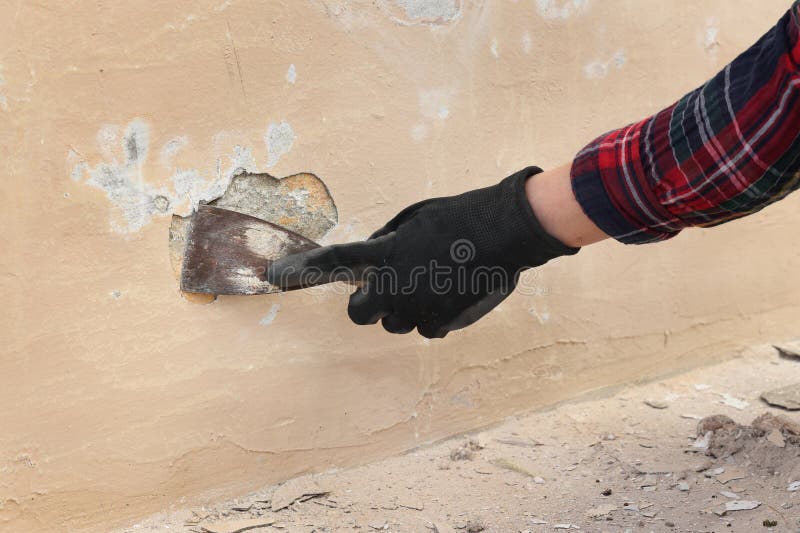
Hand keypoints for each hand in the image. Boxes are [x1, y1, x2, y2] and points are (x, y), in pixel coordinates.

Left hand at [266, 167, 578, 337]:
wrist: (505, 232)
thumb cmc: (460, 217)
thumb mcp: (415, 218)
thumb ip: (387, 240)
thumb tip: (373, 258)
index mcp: (385, 253)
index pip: (332, 263)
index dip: (301, 271)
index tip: (277, 276)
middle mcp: (395, 286)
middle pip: (359, 314)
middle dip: (366, 304)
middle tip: (382, 289)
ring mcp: (419, 307)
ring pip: (394, 324)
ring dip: (401, 310)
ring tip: (426, 286)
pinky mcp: (443, 322)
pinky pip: (424, 329)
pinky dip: (429, 318)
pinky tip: (445, 296)